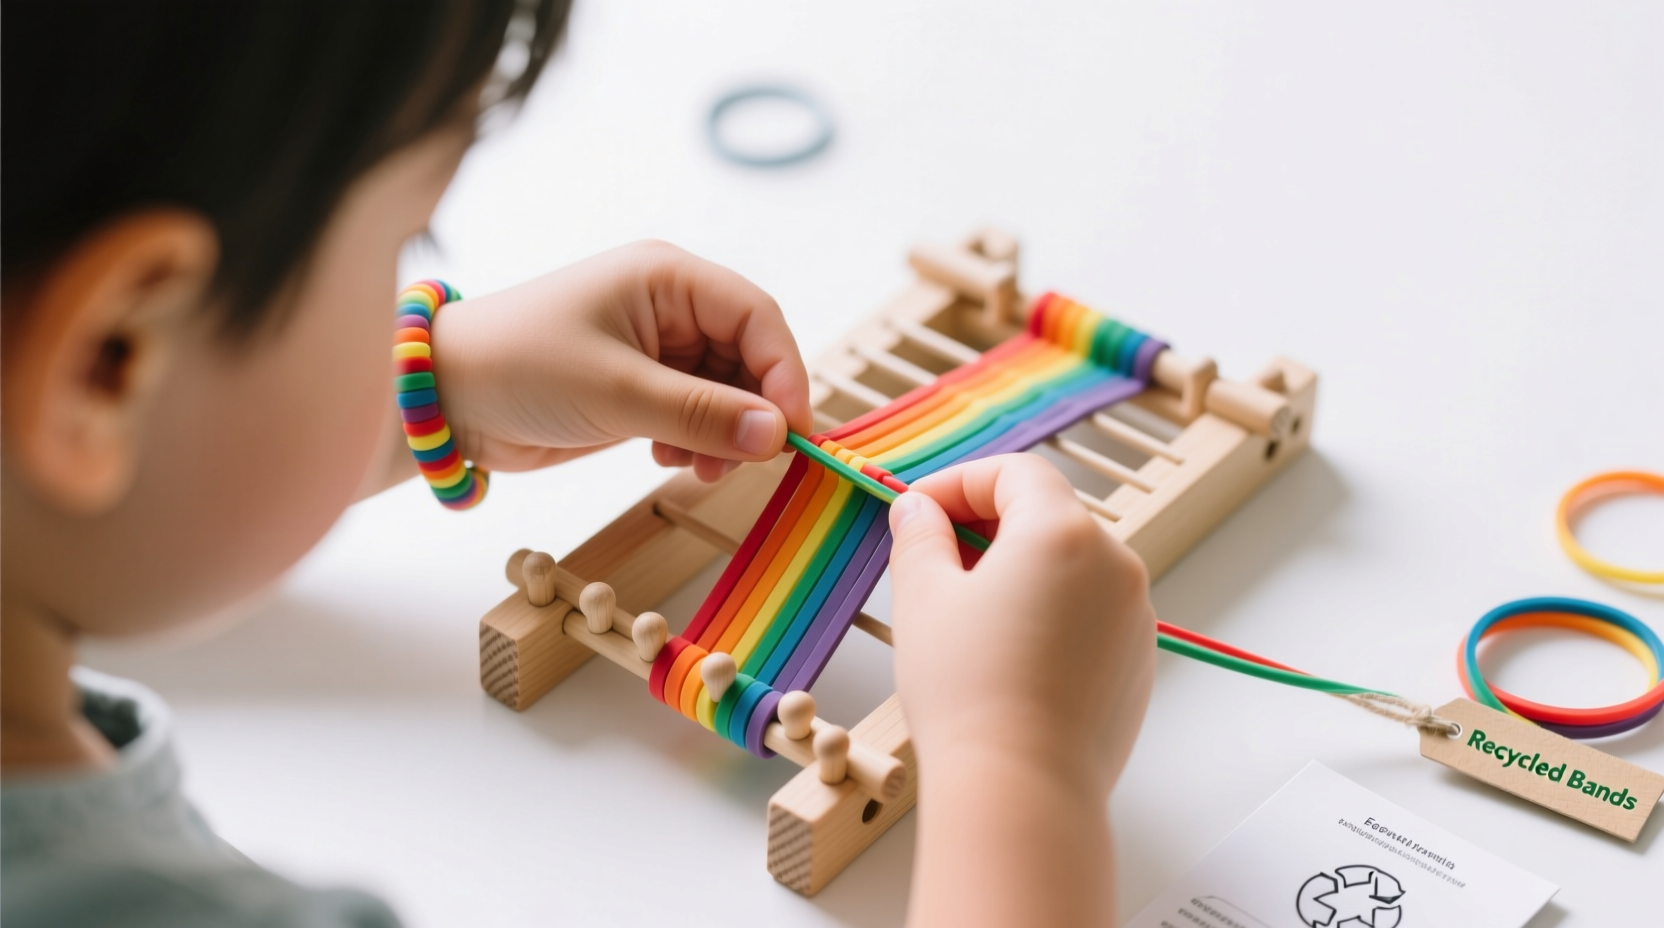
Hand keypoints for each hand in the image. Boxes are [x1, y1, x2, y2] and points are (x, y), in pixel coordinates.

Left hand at [430, 241, 812, 480]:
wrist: (444, 398)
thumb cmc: (520, 368)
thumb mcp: (618, 392)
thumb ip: (702, 415)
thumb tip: (777, 435)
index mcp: (668, 278)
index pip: (758, 317)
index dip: (785, 374)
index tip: (792, 434)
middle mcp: (669, 305)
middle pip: (749, 355)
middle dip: (752, 412)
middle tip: (742, 464)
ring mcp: (655, 346)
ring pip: (727, 391)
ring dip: (725, 434)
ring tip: (696, 469)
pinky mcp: (640, 385)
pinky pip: (696, 413)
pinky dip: (698, 442)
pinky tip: (670, 461)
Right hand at [886, 453, 1154, 926]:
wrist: (1020, 790)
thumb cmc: (968, 691)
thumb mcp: (922, 597)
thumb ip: (920, 536)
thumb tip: (919, 511)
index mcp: (1063, 532)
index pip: (1015, 473)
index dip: (959, 482)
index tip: (919, 511)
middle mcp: (1115, 564)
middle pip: (1048, 516)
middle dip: (988, 528)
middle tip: (934, 560)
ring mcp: (1135, 616)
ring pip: (1071, 568)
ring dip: (1021, 573)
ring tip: (966, 616)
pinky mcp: (1139, 663)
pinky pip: (1092, 616)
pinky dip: (1052, 616)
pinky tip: (1007, 658)